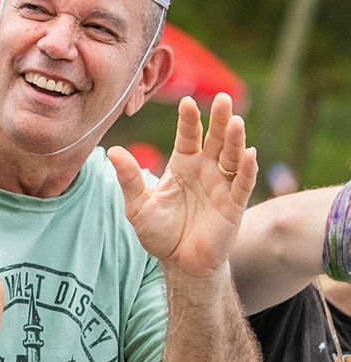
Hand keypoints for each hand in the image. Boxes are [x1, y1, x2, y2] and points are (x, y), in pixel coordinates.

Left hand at [107, 93, 257, 277]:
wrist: (178, 263)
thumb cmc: (159, 232)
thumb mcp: (137, 205)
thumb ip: (128, 179)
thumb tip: (112, 151)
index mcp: (182, 165)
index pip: (188, 136)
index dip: (188, 120)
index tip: (186, 101)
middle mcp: (205, 170)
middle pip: (214, 139)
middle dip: (218, 119)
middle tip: (222, 98)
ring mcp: (221, 186)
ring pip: (231, 157)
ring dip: (234, 139)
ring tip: (235, 120)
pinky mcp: (233, 206)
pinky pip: (242, 184)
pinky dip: (246, 169)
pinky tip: (249, 154)